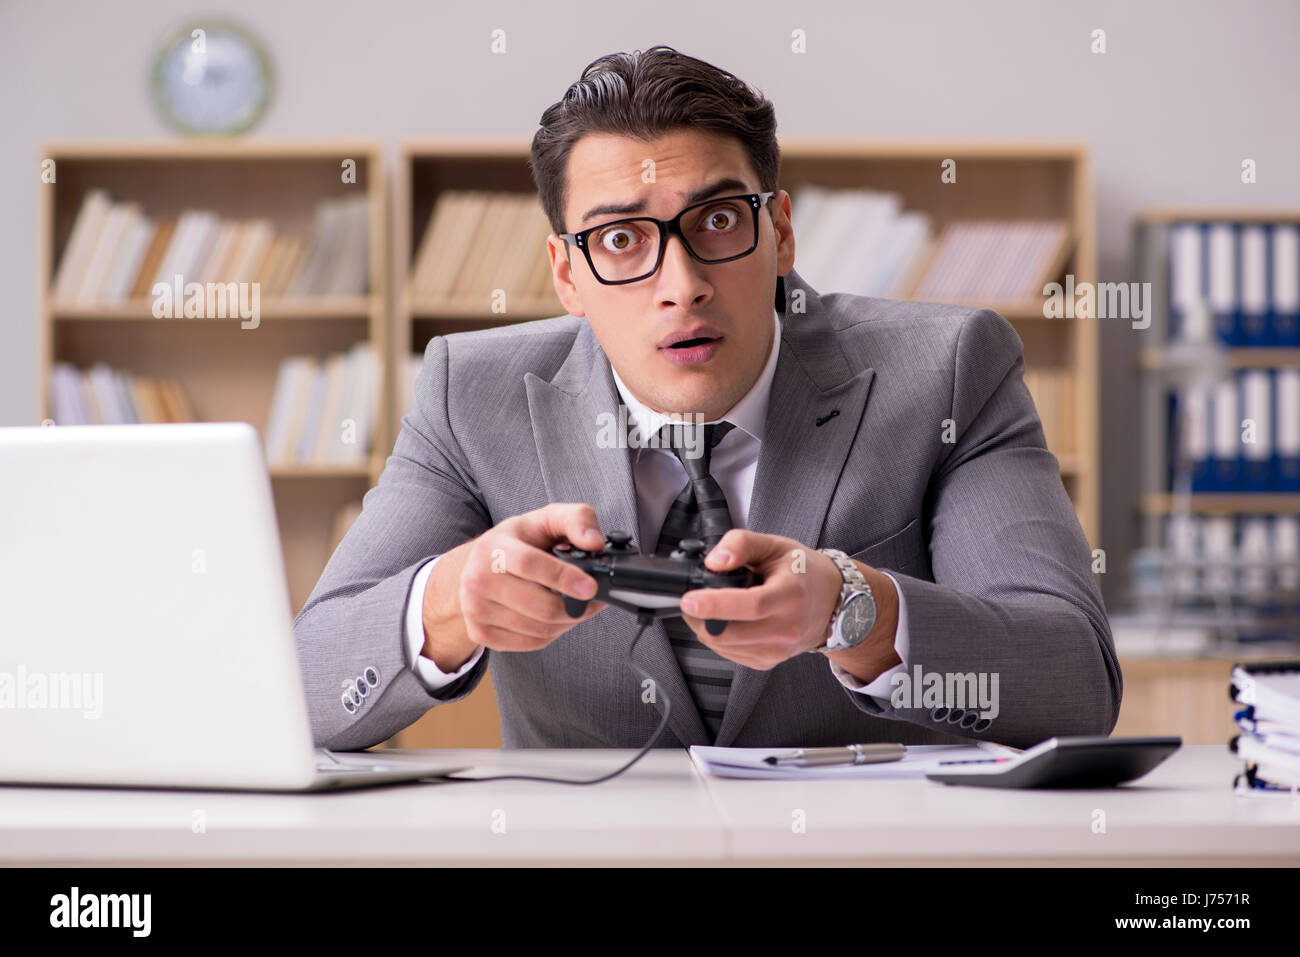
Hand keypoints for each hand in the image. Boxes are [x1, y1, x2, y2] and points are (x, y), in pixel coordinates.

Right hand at [422, 503, 607, 666]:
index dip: (563, 577)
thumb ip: (577, 519)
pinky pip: (531, 643)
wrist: (480, 565)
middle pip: (540, 606)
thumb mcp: (547, 519)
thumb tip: (594, 542)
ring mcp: (475, 610)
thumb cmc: (519, 542)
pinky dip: (553, 633)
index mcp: (492, 548)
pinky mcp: (480, 633)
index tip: (590, 587)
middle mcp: (477, 579)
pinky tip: (557, 617)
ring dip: (568, 621)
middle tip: (593, 599)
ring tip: (578, 606)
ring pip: (539, 629)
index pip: (529, 564)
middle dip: (575, 606)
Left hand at [676, 529, 844, 669]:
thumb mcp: (776, 545)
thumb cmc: (803, 572)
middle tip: (691, 599)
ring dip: (705, 627)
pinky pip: (729, 654)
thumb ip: (742, 544)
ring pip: (724, 646)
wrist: (831, 603)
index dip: (716, 604)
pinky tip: (725, 621)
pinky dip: (717, 638)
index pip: (751, 605)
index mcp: (791, 594)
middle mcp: (786, 628)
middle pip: (730, 632)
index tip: (689, 599)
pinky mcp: (768, 662)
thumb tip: (715, 561)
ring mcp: (778, 650)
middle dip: (699, 617)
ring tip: (711, 607)